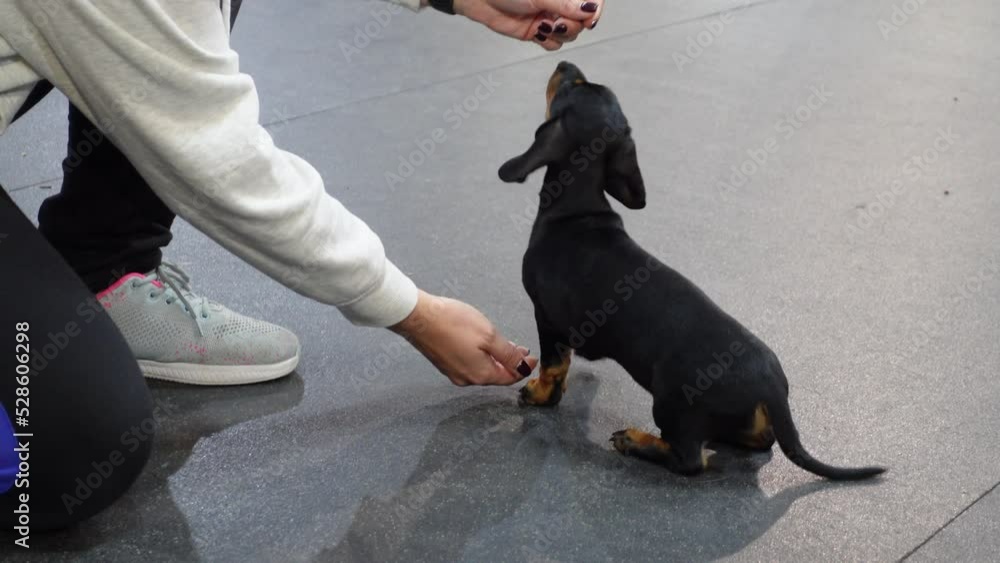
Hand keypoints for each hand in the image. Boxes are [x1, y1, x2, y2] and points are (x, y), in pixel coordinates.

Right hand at [391, 290, 538, 385]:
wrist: (418, 317)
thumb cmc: (453, 323)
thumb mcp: (489, 336)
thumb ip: (508, 354)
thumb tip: (523, 367)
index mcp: (481, 375)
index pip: (509, 377)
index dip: (524, 368)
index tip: (533, 357)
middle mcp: (466, 379)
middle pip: (495, 375)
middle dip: (511, 363)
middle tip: (522, 350)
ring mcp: (453, 372)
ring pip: (482, 369)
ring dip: (496, 359)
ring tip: (505, 346)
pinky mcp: (444, 363)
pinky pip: (469, 364)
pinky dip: (481, 357)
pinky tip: (483, 345)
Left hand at [454, 0, 603, 50]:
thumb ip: (566, 3)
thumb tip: (591, 9)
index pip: (593, 0)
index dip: (595, 11)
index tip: (590, 21)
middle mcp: (561, 3)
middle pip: (582, 21)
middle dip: (572, 25)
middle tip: (556, 23)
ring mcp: (551, 17)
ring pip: (570, 35)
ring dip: (560, 34)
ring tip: (542, 26)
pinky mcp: (539, 32)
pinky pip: (554, 44)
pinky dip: (547, 41)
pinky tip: (535, 32)